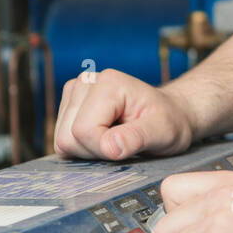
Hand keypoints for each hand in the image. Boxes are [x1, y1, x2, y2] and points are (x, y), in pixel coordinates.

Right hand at [54, 69, 194, 159]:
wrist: (170, 114)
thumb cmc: (169, 122)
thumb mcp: (163, 132)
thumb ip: (136, 138)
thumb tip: (109, 147)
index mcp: (108, 83)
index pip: (83, 131)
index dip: (102, 149)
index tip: (127, 146)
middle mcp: (86, 82)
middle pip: (67, 137)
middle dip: (94, 151)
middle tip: (123, 143)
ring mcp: (75, 92)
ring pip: (62, 140)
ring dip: (89, 150)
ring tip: (116, 139)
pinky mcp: (70, 105)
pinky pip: (62, 140)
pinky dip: (83, 147)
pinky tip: (105, 137)